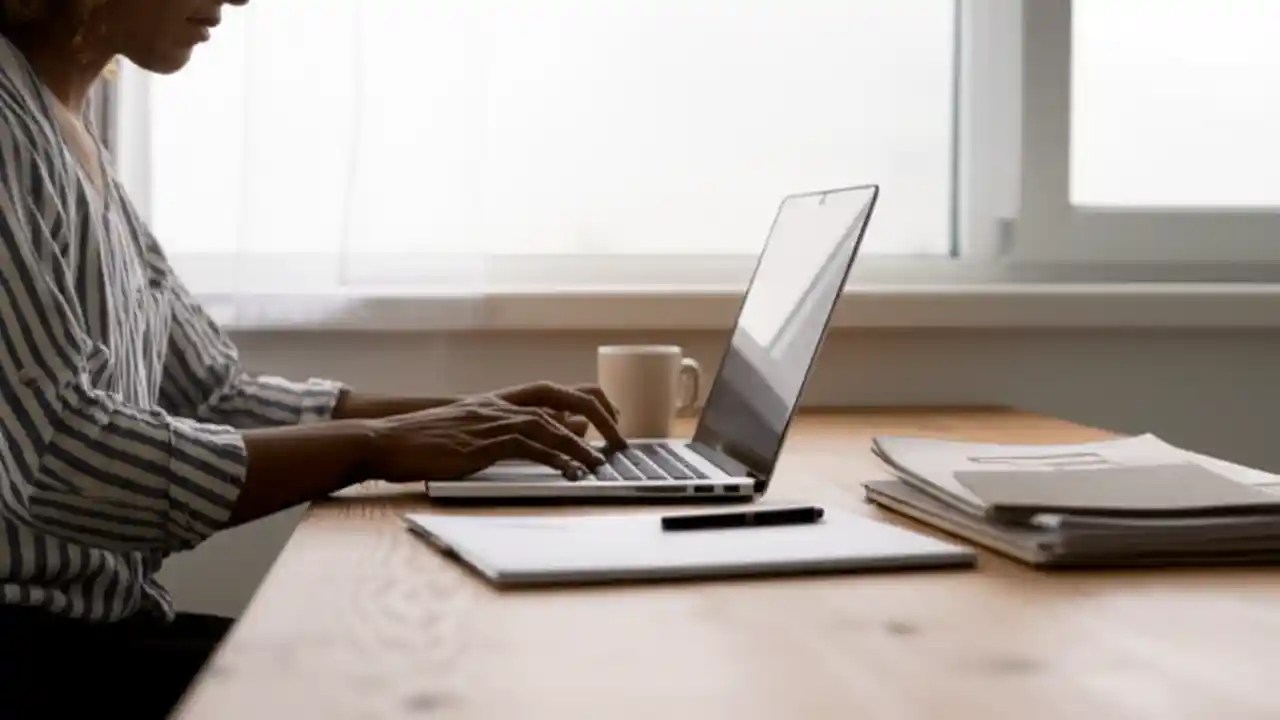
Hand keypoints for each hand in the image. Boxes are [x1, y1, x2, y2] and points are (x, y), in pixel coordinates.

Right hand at [365, 394, 612, 481]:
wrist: (385, 441)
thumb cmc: (422, 442)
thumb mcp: (468, 433)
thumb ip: (502, 434)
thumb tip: (534, 440)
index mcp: (496, 401)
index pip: (551, 389)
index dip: (584, 398)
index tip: (609, 414)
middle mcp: (498, 405)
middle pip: (560, 398)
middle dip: (595, 415)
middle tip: (618, 438)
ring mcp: (490, 422)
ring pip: (548, 424)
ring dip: (579, 444)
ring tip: (600, 463)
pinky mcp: (481, 444)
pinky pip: (528, 447)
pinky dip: (554, 458)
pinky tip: (570, 471)